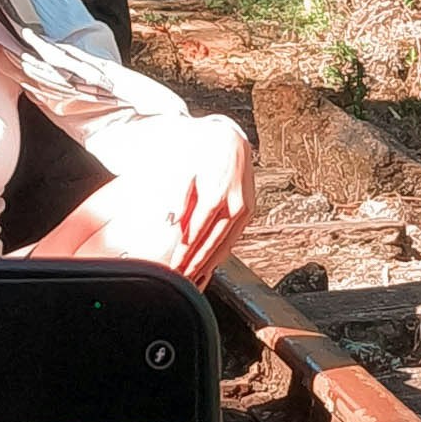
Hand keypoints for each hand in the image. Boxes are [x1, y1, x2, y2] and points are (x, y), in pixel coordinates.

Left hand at [169, 119, 253, 285]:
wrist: (229, 140)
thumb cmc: (203, 154)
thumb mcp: (186, 171)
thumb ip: (180, 199)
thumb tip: (173, 223)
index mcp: (216, 195)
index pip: (197, 233)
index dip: (184, 253)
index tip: (172, 267)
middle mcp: (234, 205)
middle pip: (212, 244)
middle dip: (195, 265)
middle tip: (181, 280)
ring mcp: (244, 210)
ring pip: (225, 245)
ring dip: (209, 265)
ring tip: (194, 280)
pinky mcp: (248, 211)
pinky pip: (233, 239)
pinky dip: (220, 255)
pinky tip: (210, 266)